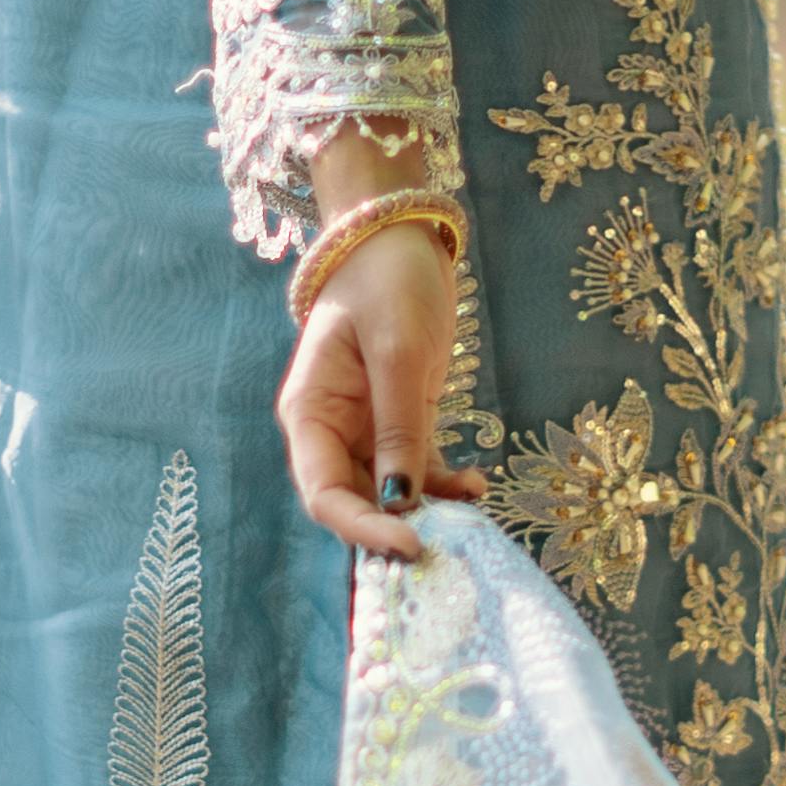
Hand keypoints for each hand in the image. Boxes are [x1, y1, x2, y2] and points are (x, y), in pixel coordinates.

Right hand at [279, 218, 485, 559]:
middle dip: (394, 529)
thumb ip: (398, 427)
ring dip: (426, 510)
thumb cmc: (385, 282)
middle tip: (445, 547)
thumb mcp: (397, 350)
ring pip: (388, 493)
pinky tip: (476, 484)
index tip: (409, 545)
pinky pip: (417, 468)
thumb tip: (399, 499)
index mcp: (309, 414)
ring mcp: (366, 429)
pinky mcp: (402, 422)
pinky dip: (443, 484)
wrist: (399, 238)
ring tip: (471, 512)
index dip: (361, 528)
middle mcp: (331, 431)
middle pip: (353, 503)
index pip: (323, 494)